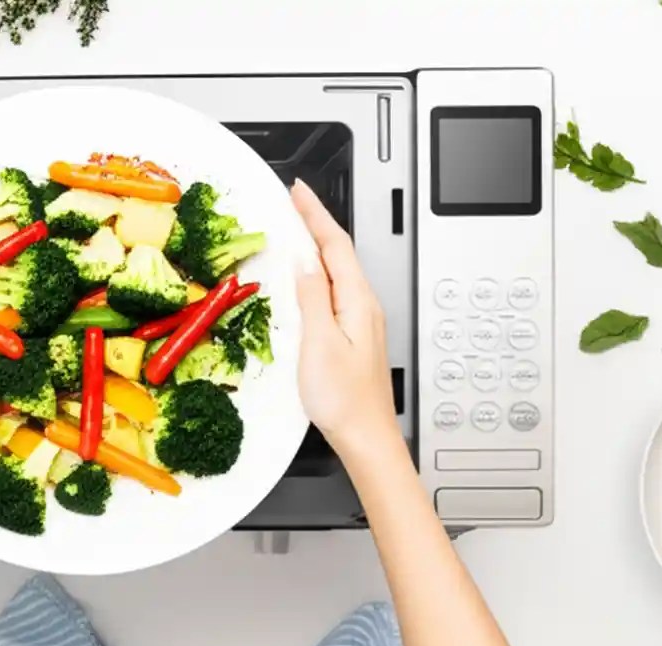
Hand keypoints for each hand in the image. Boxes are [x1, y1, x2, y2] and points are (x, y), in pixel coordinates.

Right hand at [291, 180, 400, 455]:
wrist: (367, 437)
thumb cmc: (345, 400)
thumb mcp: (320, 344)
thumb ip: (312, 299)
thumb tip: (303, 263)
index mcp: (357, 302)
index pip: (335, 244)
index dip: (315, 214)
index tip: (298, 191)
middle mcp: (363, 306)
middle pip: (339, 252)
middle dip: (316, 222)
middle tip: (294, 202)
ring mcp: (360, 320)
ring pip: (337, 270)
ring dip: (317, 245)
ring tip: (296, 229)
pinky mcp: (353, 335)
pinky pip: (334, 290)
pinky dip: (318, 273)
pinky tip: (306, 278)